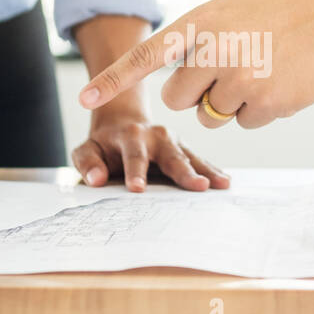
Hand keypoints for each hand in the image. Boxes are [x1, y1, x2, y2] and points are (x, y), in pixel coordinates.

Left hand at [71, 98, 229, 192]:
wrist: (123, 123)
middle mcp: (157, 136)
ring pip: (191, 158)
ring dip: (206, 171)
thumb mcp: (88, 150)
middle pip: (171, 156)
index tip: (137, 189)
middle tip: (198, 186)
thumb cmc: (104, 144)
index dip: (135, 172)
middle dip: (184, 172)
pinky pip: (200, 161)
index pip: (134, 156)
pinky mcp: (185, 149)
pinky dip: (212, 171)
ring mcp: (174, 141)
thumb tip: (96, 180)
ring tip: (222, 185)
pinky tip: (225, 182)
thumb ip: (88, 163)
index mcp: (131, 136)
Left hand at [78, 0, 313, 128]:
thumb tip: (174, 80)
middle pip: (179, 100)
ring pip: (211, 116)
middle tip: (229, 70)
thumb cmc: (278, 11)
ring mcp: (240, 80)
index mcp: (201, 24)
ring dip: (230, 104)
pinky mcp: (266, 105)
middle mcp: (215, 52)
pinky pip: (245, 123)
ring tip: (262, 70)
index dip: (113, 81)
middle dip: (196, 94)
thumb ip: (197, 39)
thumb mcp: (229, 9)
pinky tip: (280, 82)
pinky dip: (260, 110)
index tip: (85, 101)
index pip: (145, 57)